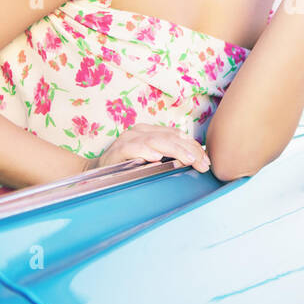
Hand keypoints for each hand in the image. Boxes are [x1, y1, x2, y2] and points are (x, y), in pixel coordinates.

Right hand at [86, 122, 209, 172]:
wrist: (96, 172)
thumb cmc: (127, 167)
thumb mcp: (150, 160)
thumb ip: (168, 157)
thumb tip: (195, 161)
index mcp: (150, 131)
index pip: (178, 136)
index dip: (194, 147)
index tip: (206, 161)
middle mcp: (141, 131)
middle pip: (171, 137)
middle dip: (190, 151)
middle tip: (203, 164)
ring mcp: (128, 138)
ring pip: (156, 140)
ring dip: (174, 150)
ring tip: (188, 159)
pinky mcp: (117, 150)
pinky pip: (133, 148)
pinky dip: (145, 152)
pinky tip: (156, 158)